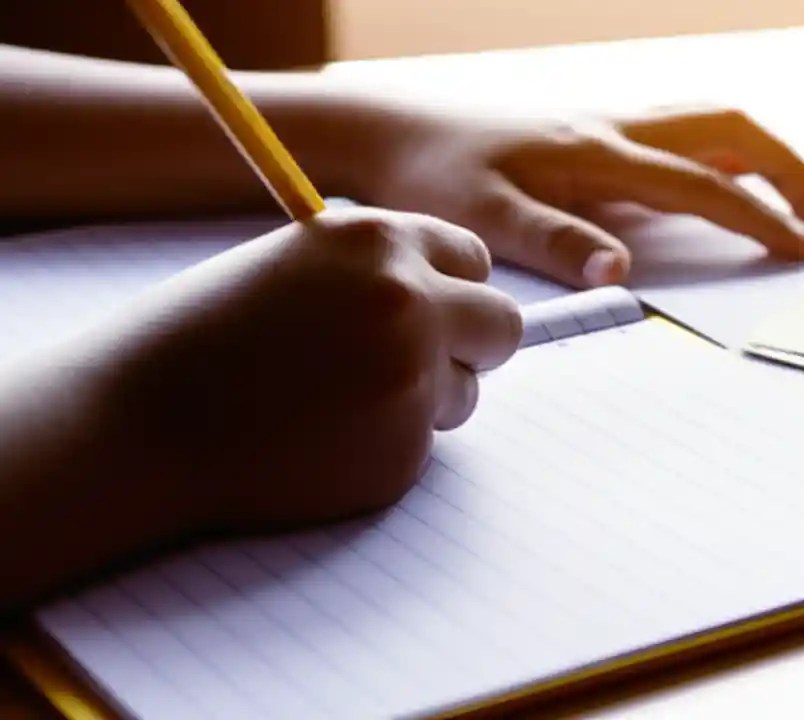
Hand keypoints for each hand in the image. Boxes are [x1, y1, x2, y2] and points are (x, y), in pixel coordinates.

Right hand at [98, 207, 521, 531]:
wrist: (136, 422)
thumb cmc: (206, 342)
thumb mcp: (295, 271)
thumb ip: (377, 277)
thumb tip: (455, 301)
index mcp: (378, 241)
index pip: (474, 259)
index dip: (455, 290)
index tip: (436, 311)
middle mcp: (409, 301)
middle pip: (502, 325)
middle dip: (472, 347)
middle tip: (419, 367)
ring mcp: (411, 378)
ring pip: (466, 393)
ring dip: (423, 403)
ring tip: (332, 405)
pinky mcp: (401, 451)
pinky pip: (422, 448)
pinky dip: (382, 450)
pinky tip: (314, 444)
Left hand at [355, 105, 803, 286]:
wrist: (394, 132)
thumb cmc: (434, 177)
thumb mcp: (484, 217)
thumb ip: (554, 241)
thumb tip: (620, 270)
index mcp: (597, 152)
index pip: (702, 183)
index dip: (760, 217)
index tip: (803, 248)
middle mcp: (613, 128)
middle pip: (729, 129)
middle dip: (788, 170)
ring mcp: (606, 124)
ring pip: (710, 122)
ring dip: (763, 155)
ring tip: (798, 199)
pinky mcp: (594, 132)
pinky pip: (681, 131)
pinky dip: (725, 151)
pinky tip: (724, 181)